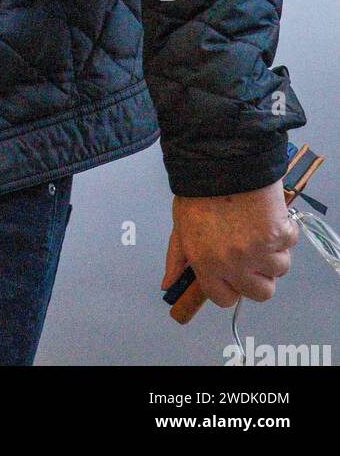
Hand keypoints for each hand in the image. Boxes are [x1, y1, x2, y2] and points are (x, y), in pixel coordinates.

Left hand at [162, 179, 299, 307]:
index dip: (230, 286)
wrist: (221, 157)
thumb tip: (167, 284)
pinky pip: (290, 244)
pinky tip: (268, 213)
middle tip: (251, 251)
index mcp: (205, 263)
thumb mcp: (181, 224)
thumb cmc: (198, 188)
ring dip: (273, 251)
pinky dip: (284, 230)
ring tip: (257, 226)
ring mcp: (258, 250)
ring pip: (280, 269)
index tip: (232, 272)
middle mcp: (232, 263)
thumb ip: (177, 258)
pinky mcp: (279, 234)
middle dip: (259, 275)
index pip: (225, 299)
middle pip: (261, 292)